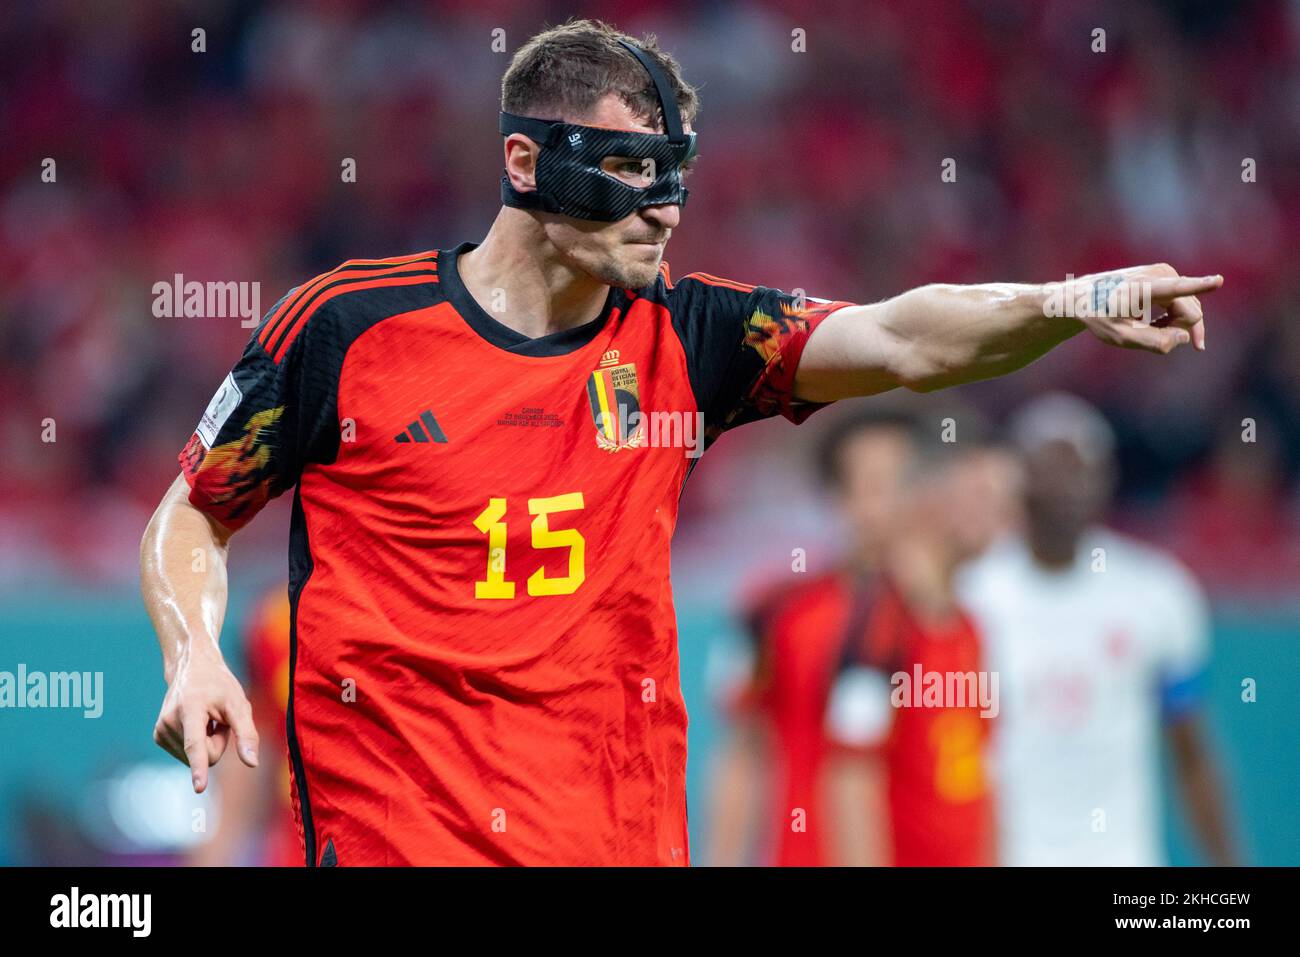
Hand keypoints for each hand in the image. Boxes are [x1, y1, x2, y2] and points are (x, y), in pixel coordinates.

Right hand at [154, 649, 258, 792]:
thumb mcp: (239, 704)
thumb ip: (247, 734)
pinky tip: (196, 724)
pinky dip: (197, 743)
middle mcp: (170, 720)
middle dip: (219, 742)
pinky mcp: (158, 736)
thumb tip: (252, 764)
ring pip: (196, 758)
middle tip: (218, 719)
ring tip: (206, 718)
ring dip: (207, 742)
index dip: (199, 767)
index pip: (197, 744)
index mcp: (191, 708)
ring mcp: (161, 730)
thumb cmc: (219, 686)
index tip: (199, 788)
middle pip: (207, 755)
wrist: (191, 668)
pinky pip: (187, 756)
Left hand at [1066, 264, 1222, 353]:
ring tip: (1146, 326)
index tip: (1218, 281)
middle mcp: (1159, 275)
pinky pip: (1184, 301)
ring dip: (1173, 324)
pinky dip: (1172, 316)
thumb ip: (1153, 342)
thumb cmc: (1100, 317)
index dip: (1199, 286)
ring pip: (1190, 308)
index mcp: (1143, 289)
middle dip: (1177, 330)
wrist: (1085, 296)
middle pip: (1190, 312)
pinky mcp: (1167, 274)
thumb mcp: (1120, 337)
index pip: (1176, 290)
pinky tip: (1153, 321)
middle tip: (1147, 334)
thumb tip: (1185, 338)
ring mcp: (1166, 272)